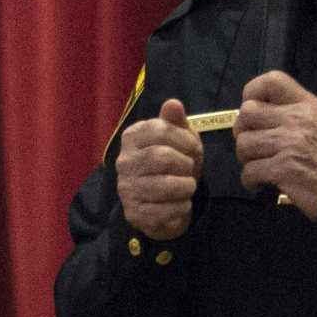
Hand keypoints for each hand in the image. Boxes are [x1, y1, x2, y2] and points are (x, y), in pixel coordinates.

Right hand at [115, 97, 202, 240]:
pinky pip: (164, 211)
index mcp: (132, 137)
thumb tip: (173, 104)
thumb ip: (176, 121)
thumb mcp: (179, 138)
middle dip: (185, 164)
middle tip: (190, 169)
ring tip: (188, 186)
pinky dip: (181, 207)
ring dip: (186, 187)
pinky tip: (181, 203)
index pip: (160, 130)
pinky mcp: (134, 213)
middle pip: (162, 157)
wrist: (163, 201)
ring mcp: (126, 189)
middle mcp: (124, 161)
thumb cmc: (174, 163)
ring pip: (164, 186)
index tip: (193, 148)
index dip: (185, 139)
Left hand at [234, 69, 316, 218]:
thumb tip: (251, 112)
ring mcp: (290, 143)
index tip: (252, 112)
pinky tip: (261, 183)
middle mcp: (298, 119)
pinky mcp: (283, 168)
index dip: (253, 91)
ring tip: (260, 166)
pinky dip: (250, 181)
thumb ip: (291, 112)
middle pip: (247, 112)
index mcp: (307, 105)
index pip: (273, 80)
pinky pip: (248, 171)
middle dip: (243, 132)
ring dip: (246, 159)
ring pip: (243, 143)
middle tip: (253, 146)